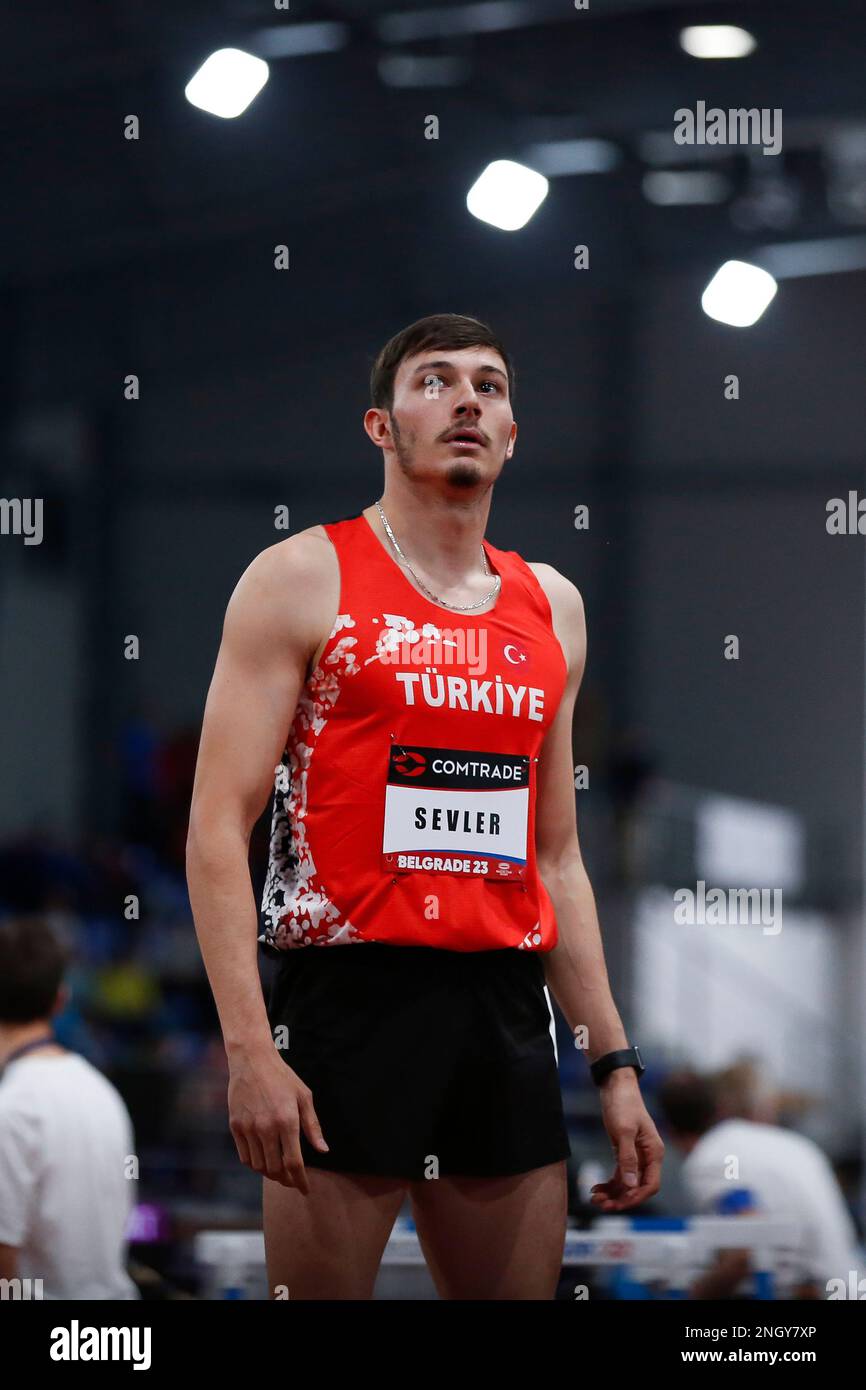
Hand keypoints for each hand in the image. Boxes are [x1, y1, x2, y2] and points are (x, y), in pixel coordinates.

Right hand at [227, 1043, 328, 1193]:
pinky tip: (263, 1161)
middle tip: (292, 1180)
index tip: (305, 1189)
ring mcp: (248, 1128)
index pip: (294, 1163)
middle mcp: (266, 1128)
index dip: (300, 1181)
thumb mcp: (304, 1096)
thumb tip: (323, 1150)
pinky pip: (245, 1157)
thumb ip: (313, 1126)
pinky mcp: (235, 1126)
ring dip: (270, 1174)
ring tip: (279, 1172)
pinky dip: (255, 1164)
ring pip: (259, 1166)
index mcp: (287, 1121)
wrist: (252, 1060)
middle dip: (286, 1180)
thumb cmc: (282, 1077)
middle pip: (275, 1169)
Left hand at [590, 1071, 663, 1212]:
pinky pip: (620, 1174)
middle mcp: (647, 1156)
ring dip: (613, 1193)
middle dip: (621, 1199)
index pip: (650, 1185)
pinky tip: (596, 1187)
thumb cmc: (623, 1104)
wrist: (615, 1085)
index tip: (618, 1204)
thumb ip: (628, 1158)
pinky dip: (610, 1183)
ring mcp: (636, 1155)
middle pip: (638, 1187)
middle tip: (601, 1205)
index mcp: (654, 1152)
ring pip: (627, 1183)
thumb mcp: (624, 1131)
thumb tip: (631, 1185)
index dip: (635, 1198)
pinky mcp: (624, 1151)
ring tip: (595, 1198)